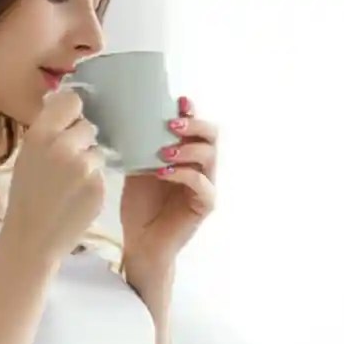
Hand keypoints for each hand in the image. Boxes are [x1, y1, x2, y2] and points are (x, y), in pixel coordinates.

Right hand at [1, 89, 104, 261]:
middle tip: (68, 162)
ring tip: (71, 183)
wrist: (32, 237)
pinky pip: (102, 173)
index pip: (71, 100)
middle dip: (82, 141)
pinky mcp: (99, 186)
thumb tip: (68, 103)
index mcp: (40, 135)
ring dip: (90, 162)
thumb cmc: (27, 195)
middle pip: (88, 126)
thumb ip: (48, 130)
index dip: (73, 111)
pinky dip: (94, 182)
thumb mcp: (27, 155)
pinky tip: (78, 196)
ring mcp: (84, 167)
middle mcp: (63, 146)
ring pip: (98, 150)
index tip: (71, 120)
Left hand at [120, 96, 217, 269]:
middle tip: (171, 126)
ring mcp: (206, 185)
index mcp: (187, 154)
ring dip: (187, 149)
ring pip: (210, 156)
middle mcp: (201, 166)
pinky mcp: (205, 204)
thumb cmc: (140, 205)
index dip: (191, 112)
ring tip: (163, 152)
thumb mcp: (137, 167)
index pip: (196, 126)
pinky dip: (183, 174)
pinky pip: (202, 183)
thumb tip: (131, 116)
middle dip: (194, 125)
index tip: (179, 101)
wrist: (141, 242)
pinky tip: (163, 173)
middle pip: (212, 135)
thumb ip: (142, 145)